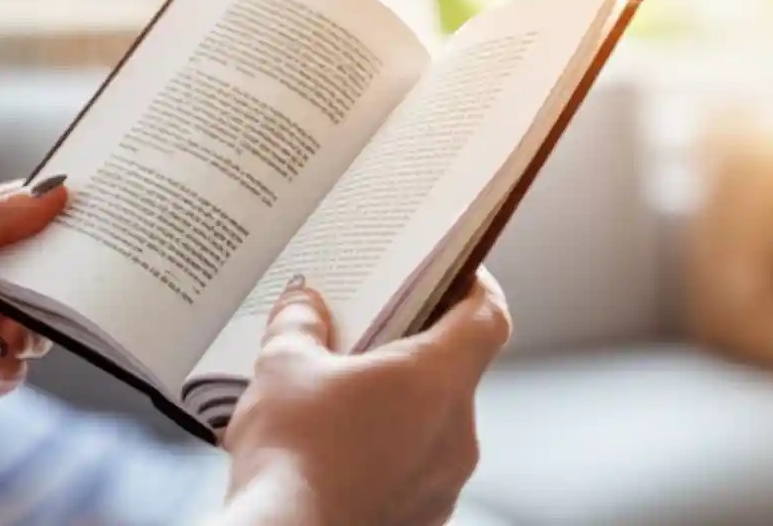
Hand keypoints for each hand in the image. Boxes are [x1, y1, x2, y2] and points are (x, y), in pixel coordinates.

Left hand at [0, 178, 66, 432]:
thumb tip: (59, 192)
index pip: (33, 225)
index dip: (64, 219)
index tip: (99, 212)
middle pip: (48, 280)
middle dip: (66, 279)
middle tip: (87, 273)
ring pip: (41, 328)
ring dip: (37, 324)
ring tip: (13, 320)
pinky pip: (12, 372)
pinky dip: (7, 359)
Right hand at [219, 269, 510, 525]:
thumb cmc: (292, 456)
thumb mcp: (283, 367)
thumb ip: (299, 324)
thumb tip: (304, 305)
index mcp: (438, 378)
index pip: (489, 316)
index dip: (478, 286)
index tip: (458, 272)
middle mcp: (457, 431)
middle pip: (455, 371)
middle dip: (411, 351)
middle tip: (368, 337)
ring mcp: (445, 481)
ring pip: (434, 424)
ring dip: (397, 407)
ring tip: (339, 401)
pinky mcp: (424, 517)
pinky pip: (417, 469)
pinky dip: (388, 453)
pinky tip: (338, 452)